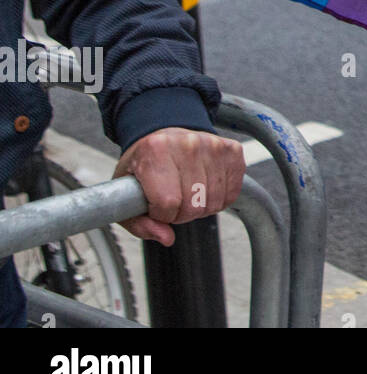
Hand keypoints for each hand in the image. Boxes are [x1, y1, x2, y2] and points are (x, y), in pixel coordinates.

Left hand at [112, 127, 244, 244]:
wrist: (164, 135)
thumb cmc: (145, 164)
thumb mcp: (126, 193)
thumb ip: (140, 223)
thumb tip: (166, 238)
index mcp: (155, 150)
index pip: (167, 203)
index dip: (161, 215)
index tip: (156, 206)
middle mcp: (187, 144)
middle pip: (193, 205)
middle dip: (182, 213)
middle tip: (173, 202)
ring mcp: (213, 145)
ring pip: (214, 202)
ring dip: (201, 207)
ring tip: (189, 194)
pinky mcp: (232, 150)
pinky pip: (232, 193)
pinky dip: (219, 199)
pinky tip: (206, 188)